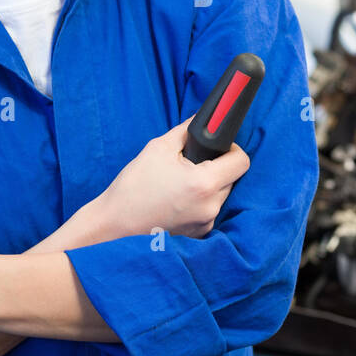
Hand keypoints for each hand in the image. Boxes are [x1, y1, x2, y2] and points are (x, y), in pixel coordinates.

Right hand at [99, 114, 249, 238]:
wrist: (114, 224)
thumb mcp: (158, 148)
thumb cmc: (134, 185)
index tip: (218, 147)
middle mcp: (211, 206)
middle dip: (218, 167)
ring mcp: (206, 223)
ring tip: (181, 183)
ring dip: (209, 185)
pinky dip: (200, 202)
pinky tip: (177, 199)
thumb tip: (201, 121)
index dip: (232, 148)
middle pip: (232, 178)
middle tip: (193, 163)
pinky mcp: (199, 234)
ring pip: (221, 195)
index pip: (242, 161)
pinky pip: (209, 210)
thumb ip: (185, 131)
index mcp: (204, 183)